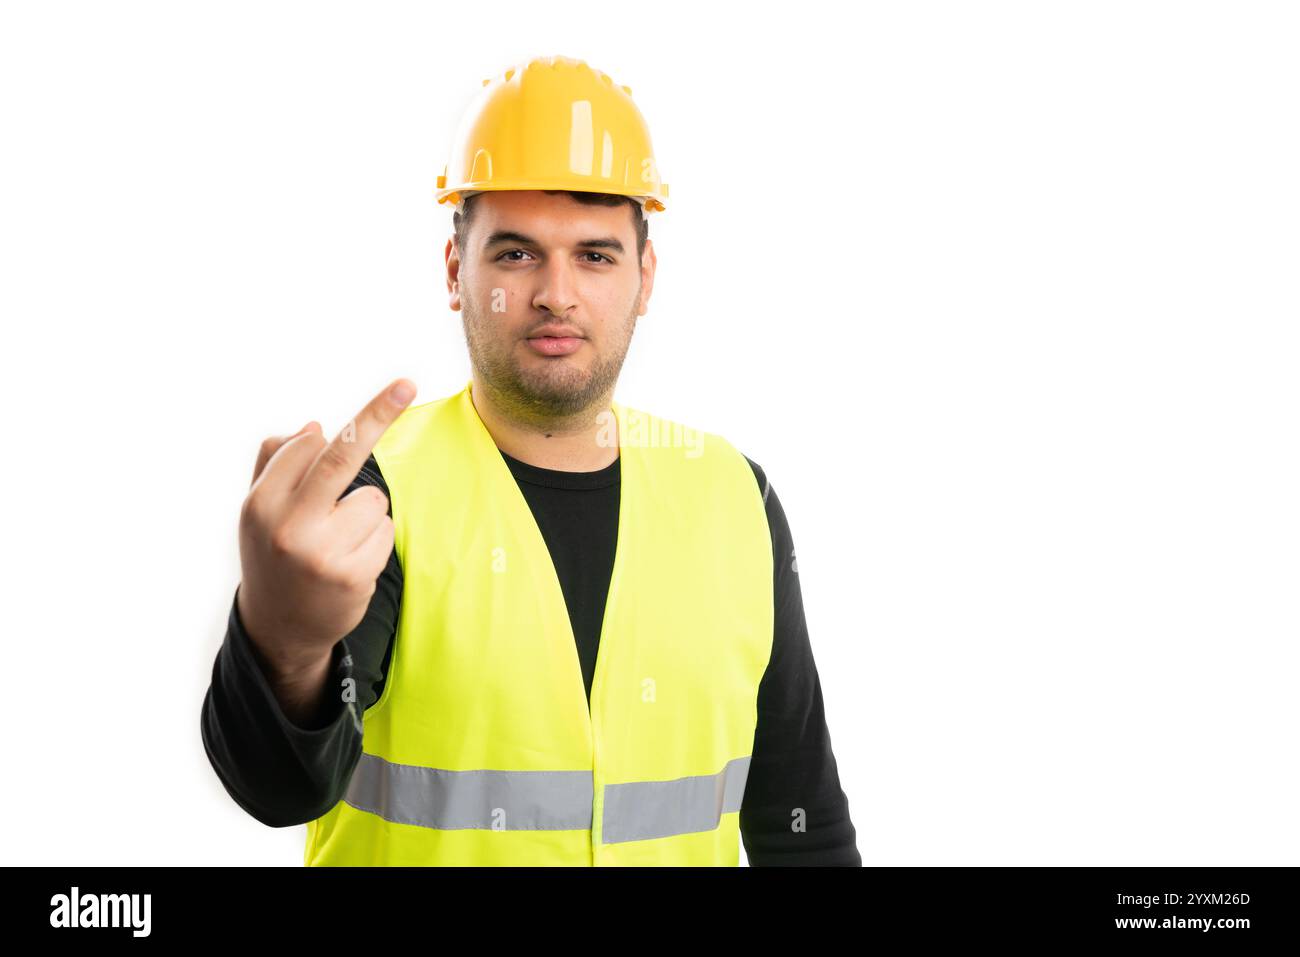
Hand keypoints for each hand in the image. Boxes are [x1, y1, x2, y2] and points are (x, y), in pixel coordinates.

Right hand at [236, 378, 415, 679]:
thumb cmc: (271, 553)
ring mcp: (321, 554)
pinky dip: (375, 541)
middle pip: (340, 457)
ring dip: (364, 515)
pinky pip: (385, 532)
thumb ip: (276, 465)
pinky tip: (349, 562)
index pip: (309, 448)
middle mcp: (286, 526)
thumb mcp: (257, 511)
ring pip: (373, 501)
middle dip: (376, 415)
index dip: (345, 427)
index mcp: (260, 504)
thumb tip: (315, 426)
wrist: (277, 628)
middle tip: (407, 383)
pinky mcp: (352, 577)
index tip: (397, 388)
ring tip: (336, 542)